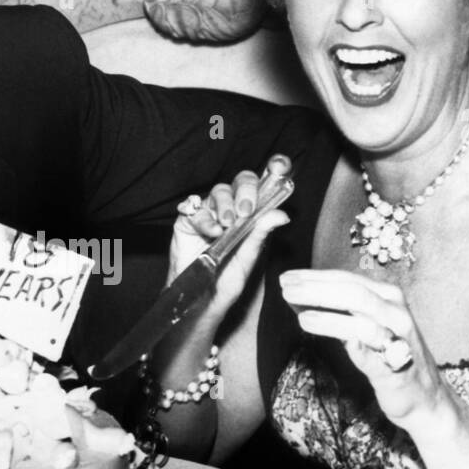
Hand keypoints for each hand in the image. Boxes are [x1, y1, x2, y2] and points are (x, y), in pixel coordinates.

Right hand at [169, 155, 291, 311]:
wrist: (200, 300)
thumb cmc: (225, 281)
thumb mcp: (248, 258)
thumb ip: (261, 234)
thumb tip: (281, 214)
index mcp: (250, 216)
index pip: (261, 187)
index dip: (270, 174)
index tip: (279, 168)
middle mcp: (230, 210)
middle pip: (239, 183)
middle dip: (244, 192)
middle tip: (244, 212)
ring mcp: (209, 214)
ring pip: (218, 192)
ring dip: (224, 205)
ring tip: (225, 227)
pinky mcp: (187, 221)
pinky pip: (193, 207)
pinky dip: (202, 216)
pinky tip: (209, 231)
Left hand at [278, 268, 450, 429]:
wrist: (423, 398)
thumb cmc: (387, 360)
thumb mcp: (361, 331)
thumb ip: (337, 314)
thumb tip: (298, 298)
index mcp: (387, 297)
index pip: (347, 279)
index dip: (315, 276)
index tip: (287, 277)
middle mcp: (395, 310)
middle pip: (351, 289)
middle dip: (315, 285)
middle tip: (285, 285)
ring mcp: (397, 334)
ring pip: (359, 308)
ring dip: (322, 304)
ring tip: (293, 303)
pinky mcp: (394, 361)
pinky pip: (364, 340)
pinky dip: (336, 328)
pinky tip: (308, 322)